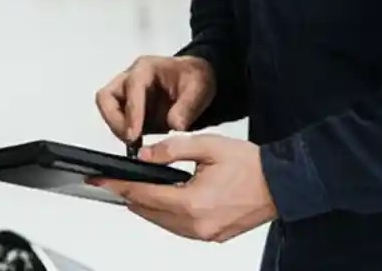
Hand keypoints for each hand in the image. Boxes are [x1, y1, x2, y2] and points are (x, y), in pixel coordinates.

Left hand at [90, 134, 276, 242]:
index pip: (144, 196)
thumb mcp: (207, 145)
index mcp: (194, 202)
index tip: (100, 180)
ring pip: (162, 223)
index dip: (118, 186)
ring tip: (131, 188)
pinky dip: (165, 214)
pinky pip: (178, 228)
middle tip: (111, 182)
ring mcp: (205, 234)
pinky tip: (160, 200)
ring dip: (146, 206)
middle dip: (128, 196)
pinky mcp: (212, 236)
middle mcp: (197, 225)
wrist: (282, 184)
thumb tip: (143, 156)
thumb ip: (171, 149)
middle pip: (149, 213)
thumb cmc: (251, 165)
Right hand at [96, 55, 215, 143]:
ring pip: (107, 109)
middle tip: (129, 139)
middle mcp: (130, 79)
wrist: (196, 82)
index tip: (134, 134)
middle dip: (114, 120)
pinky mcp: (128, 110)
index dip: (131, 111)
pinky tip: (139, 145)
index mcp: (146, 68)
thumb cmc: (196, 79)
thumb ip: (187, 106)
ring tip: (135, 144)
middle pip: (106, 97)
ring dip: (117, 128)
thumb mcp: (200, 89)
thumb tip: (174, 124)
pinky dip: (124, 133)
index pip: (131, 87)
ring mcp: (126, 94)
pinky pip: (117, 121)